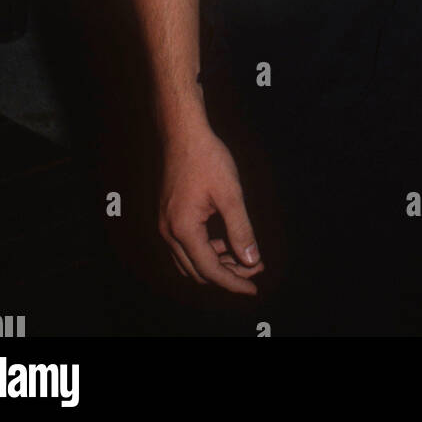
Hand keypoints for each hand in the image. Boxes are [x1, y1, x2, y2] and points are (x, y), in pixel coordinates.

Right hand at [159, 123, 264, 293]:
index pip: (210, 269)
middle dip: (228, 274)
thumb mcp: (231, 194)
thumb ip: (241, 229)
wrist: (183, 133)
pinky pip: (186, 247)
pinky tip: (226, 242)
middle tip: (255, 269)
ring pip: (190, 261)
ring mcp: (165, 224)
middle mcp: (169, 232)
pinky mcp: (168, 216)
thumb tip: (252, 260)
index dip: (234, 282)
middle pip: (198, 270)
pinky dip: (206, 251)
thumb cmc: (207, 158)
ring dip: (217, 264)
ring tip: (244, 257)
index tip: (254, 287)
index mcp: (183, 229)